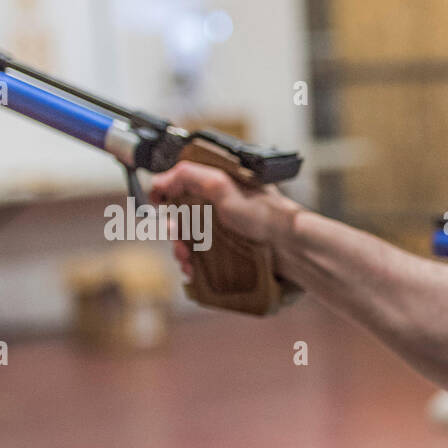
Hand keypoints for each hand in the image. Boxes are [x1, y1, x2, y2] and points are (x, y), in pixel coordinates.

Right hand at [148, 161, 301, 280]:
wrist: (291, 248)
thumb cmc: (264, 215)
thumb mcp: (222, 186)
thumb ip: (188, 176)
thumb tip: (159, 180)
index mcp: (220, 183)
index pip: (182, 182)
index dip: (166, 193)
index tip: (156, 205)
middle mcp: (221, 204)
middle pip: (182, 214)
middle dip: (174, 229)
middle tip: (177, 241)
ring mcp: (225, 228)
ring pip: (190, 237)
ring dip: (181, 249)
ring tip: (186, 260)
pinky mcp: (230, 250)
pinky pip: (203, 256)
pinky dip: (193, 263)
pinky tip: (193, 271)